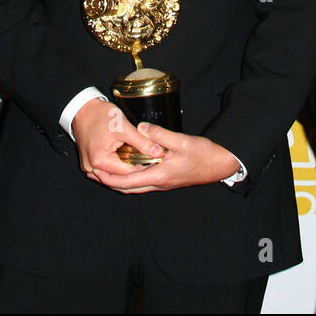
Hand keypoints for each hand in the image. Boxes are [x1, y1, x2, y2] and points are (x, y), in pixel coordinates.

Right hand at [72, 98, 162, 181]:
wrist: (83, 109)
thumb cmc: (100, 115)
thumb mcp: (124, 127)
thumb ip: (142, 142)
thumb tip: (158, 152)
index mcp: (101, 160)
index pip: (127, 173)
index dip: (142, 168)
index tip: (153, 163)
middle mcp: (92, 167)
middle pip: (119, 177)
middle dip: (134, 170)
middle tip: (147, 162)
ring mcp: (88, 166)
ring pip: (112, 175)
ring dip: (124, 170)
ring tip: (137, 160)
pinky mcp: (88, 163)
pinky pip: (104, 171)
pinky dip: (115, 167)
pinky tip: (125, 160)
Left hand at [91, 123, 240, 193]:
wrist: (221, 165)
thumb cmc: (204, 154)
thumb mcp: (182, 141)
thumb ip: (160, 134)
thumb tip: (141, 127)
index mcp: (160, 175)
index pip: (128, 181)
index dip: (110, 177)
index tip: (96, 171)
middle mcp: (159, 183)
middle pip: (128, 188)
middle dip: (109, 182)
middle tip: (94, 174)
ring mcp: (163, 183)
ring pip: (136, 187)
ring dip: (119, 181)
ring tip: (104, 173)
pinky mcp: (167, 179)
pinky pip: (144, 182)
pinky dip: (131, 179)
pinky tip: (127, 169)